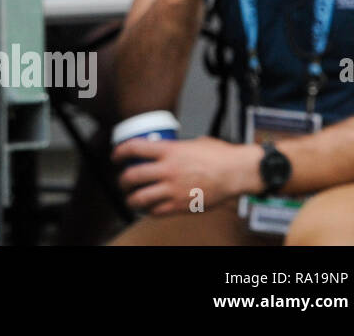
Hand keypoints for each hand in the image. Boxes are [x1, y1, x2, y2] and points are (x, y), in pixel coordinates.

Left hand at [113, 136, 262, 214]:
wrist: (238, 172)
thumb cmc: (220, 155)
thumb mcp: (193, 142)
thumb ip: (177, 147)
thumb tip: (169, 147)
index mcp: (169, 151)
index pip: (133, 148)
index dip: (119, 152)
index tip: (115, 156)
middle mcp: (167, 170)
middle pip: (131, 175)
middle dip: (121, 180)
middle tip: (122, 181)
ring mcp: (174, 189)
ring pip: (140, 198)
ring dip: (130, 199)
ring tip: (130, 198)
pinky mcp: (182, 205)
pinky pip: (157, 211)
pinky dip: (149, 211)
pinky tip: (148, 208)